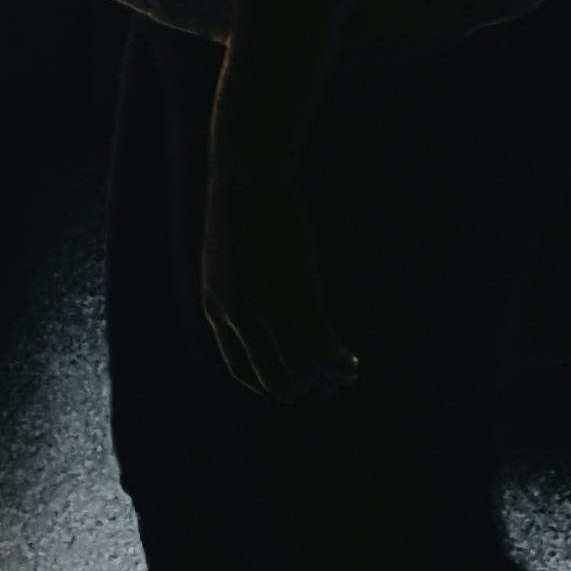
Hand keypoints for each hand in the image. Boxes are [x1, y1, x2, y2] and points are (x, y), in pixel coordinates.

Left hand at [200, 158, 356, 403]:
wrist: (247, 180)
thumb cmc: (242, 209)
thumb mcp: (232, 256)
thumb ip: (240, 288)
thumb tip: (263, 303)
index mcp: (218, 311)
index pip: (242, 370)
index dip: (268, 386)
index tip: (290, 391)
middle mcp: (241, 319)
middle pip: (273, 378)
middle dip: (301, 390)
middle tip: (324, 389)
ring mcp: (268, 308)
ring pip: (301, 365)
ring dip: (326, 379)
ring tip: (346, 378)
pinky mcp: (297, 293)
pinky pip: (321, 341)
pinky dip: (338, 359)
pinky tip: (352, 362)